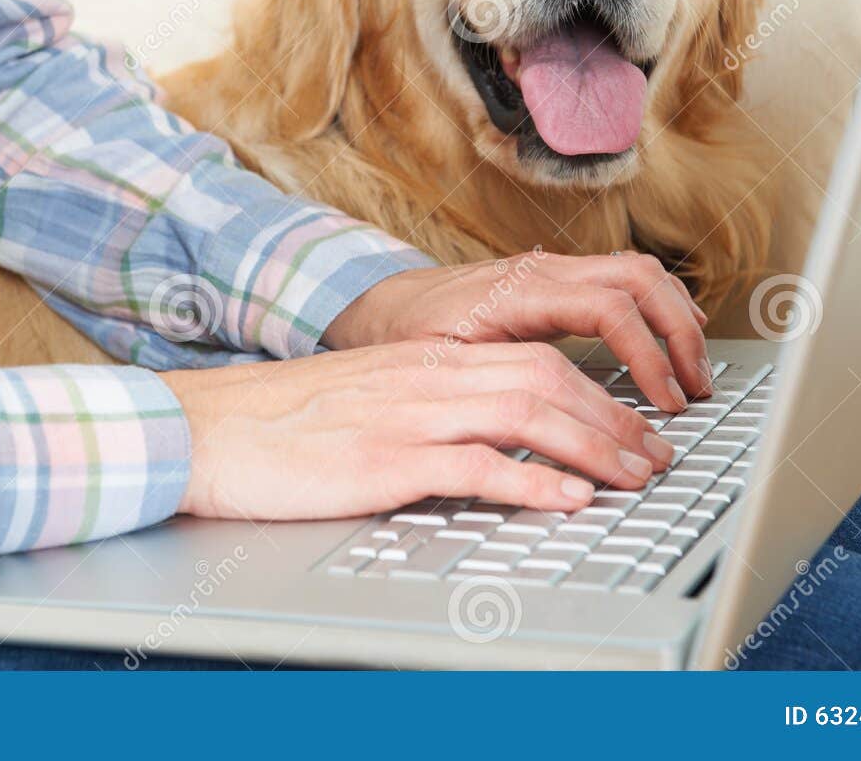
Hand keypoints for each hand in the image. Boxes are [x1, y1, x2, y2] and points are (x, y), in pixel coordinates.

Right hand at [160, 340, 677, 519]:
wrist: (205, 428)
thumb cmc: (276, 423)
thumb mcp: (363, 401)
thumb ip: (424, 410)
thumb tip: (484, 443)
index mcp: (424, 361)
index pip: (533, 360)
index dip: (597, 394)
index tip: (631, 427)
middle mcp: (426, 377)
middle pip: (547, 380)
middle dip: (614, 419)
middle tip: (655, 456)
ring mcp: (407, 415)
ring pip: (527, 413)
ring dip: (593, 447)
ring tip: (633, 478)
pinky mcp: (384, 459)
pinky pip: (476, 465)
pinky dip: (531, 482)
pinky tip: (565, 500)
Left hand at [323, 250, 711, 411]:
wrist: (380, 304)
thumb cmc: (405, 337)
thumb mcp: (439, 365)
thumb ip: (488, 384)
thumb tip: (538, 425)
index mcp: (517, 291)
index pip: (608, 307)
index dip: (647, 354)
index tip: (664, 401)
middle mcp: (542, 270)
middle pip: (639, 279)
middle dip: (678, 334)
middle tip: (695, 390)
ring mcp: (553, 269)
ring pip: (639, 271)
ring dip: (676, 318)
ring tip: (694, 371)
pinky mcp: (557, 279)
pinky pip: (623, 277)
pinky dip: (658, 306)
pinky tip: (673, 338)